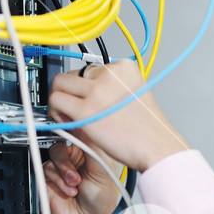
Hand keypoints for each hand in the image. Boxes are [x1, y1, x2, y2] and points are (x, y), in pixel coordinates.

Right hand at [44, 131, 121, 213]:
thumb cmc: (102, 200)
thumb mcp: (104, 169)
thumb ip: (92, 146)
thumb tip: (84, 124)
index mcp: (91, 149)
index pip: (79, 130)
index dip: (74, 127)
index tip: (72, 128)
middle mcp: (76, 155)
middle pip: (62, 139)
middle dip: (69, 158)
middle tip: (77, 173)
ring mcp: (61, 165)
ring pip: (53, 154)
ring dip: (64, 171)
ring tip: (75, 185)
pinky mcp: (48, 177)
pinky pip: (45, 168)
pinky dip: (57, 181)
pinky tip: (68, 191)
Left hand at [48, 59, 188, 171]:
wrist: (157, 148)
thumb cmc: (149, 129)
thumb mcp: (137, 94)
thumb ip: (114, 87)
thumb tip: (88, 90)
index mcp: (124, 66)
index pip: (92, 68)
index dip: (88, 86)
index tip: (91, 100)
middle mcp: (109, 73)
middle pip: (74, 73)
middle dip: (71, 91)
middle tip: (76, 108)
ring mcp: (97, 90)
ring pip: (59, 83)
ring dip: (60, 100)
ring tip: (70, 116)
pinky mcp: (86, 109)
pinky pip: (55, 101)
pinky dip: (56, 112)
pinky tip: (67, 123)